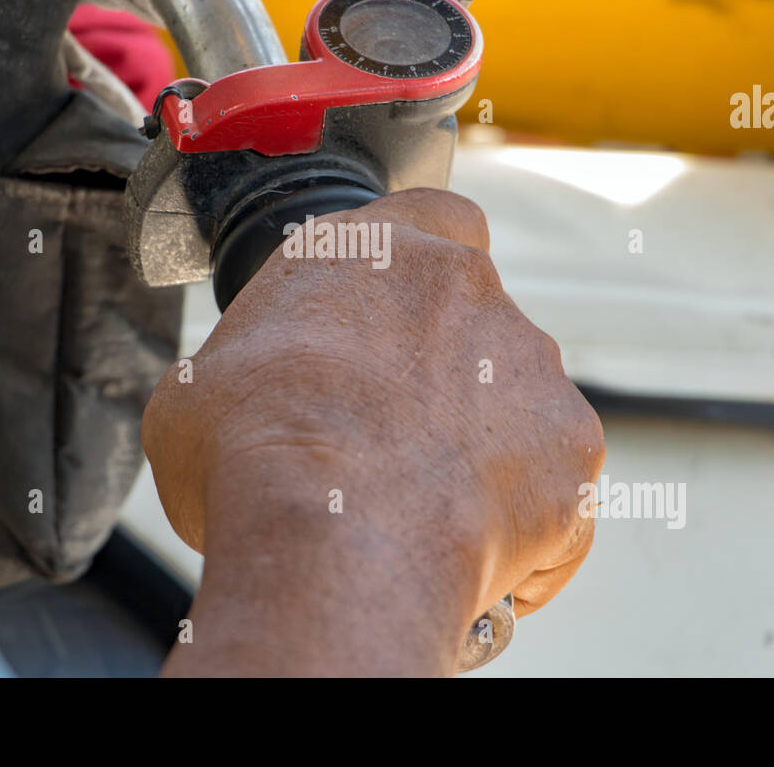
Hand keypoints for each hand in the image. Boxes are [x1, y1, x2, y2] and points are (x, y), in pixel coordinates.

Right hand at [142, 187, 604, 674]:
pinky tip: (462, 556)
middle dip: (445, 380)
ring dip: (482, 448)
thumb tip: (242, 406)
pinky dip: (522, 523)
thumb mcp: (201, 388)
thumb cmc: (253, 454)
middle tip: (387, 443)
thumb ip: (248, 371)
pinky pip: (553, 488)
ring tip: (417, 511)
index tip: (405, 311)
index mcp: (373, 249)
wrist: (329, 536)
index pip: (436, 217)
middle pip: (476, 324)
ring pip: (518, 405)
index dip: (428, 265)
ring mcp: (532, 366)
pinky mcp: (572, 449)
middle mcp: (465, 290)